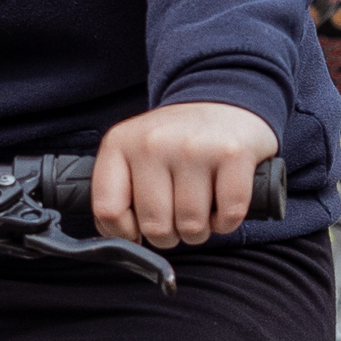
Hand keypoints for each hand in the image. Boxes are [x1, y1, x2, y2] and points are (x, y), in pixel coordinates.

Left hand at [91, 99, 275, 247]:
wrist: (224, 102)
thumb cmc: (176, 142)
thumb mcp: (133, 155)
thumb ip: (117, 193)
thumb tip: (118, 238)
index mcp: (120, 143)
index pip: (109, 209)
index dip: (124, 233)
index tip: (138, 228)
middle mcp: (153, 142)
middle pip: (155, 226)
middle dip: (170, 235)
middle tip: (177, 214)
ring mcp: (193, 147)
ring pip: (192, 227)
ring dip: (200, 229)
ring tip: (201, 206)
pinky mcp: (232, 153)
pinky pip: (228, 216)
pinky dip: (227, 221)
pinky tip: (223, 201)